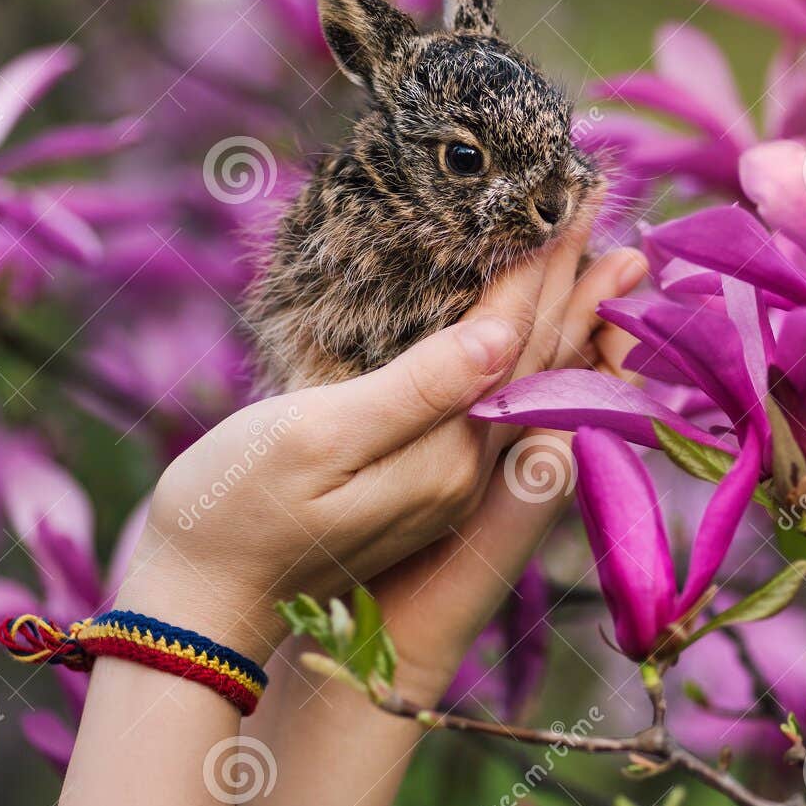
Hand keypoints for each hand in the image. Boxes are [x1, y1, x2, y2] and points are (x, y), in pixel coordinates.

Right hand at [241, 245, 645, 805]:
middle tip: (606, 208)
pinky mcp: (425, 486)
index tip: (571, 196)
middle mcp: (469, 474)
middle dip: (572, 282)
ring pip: (530, 386)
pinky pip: (502, 407)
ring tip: (604, 267)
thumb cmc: (232, 514)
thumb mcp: (316, 439)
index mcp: (450, 454)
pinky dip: (528, 359)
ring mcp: (451, 485)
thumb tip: (502, 336)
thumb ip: (418, 388)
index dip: (540, 263)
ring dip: (566, 319)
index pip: (513, 340)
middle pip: (539, 360)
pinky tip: (533, 336)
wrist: (198, 609)